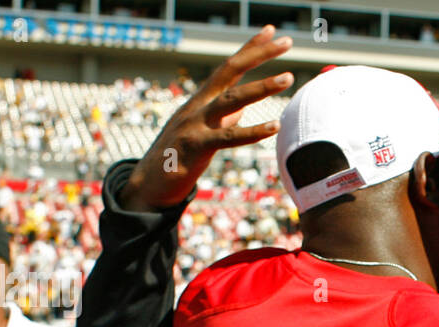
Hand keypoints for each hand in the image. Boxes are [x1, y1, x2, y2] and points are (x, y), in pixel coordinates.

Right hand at [120, 27, 292, 211]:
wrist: (149, 183)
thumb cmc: (179, 157)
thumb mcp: (203, 132)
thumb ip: (222, 118)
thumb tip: (241, 109)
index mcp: (202, 99)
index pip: (229, 67)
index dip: (250, 47)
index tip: (271, 31)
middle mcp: (198, 105)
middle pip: (231, 71)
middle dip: (259, 54)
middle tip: (287, 42)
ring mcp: (195, 124)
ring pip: (232, 99)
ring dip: (261, 87)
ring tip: (288, 77)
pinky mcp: (196, 147)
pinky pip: (228, 137)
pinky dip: (252, 131)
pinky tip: (274, 126)